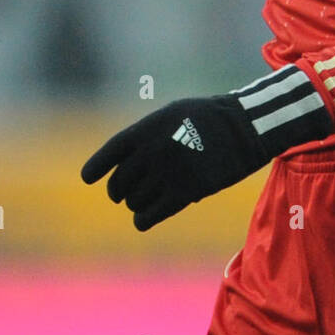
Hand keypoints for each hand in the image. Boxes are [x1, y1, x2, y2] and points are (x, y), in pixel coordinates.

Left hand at [81, 67, 330, 229]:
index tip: (89, 178)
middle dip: (120, 191)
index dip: (96, 168)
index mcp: (147, 129)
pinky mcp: (185, 192)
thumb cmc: (209, 119)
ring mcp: (168, 172)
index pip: (110, 154)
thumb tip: (124, 161)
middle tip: (127, 194)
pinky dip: (143, 220)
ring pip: (134, 201)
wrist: (245, 128)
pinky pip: (150, 215)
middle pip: (120, 183)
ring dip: (136, 205)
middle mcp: (152, 151)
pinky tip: (145, 219)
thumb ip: (147, 135)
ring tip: (144, 203)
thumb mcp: (173, 114)